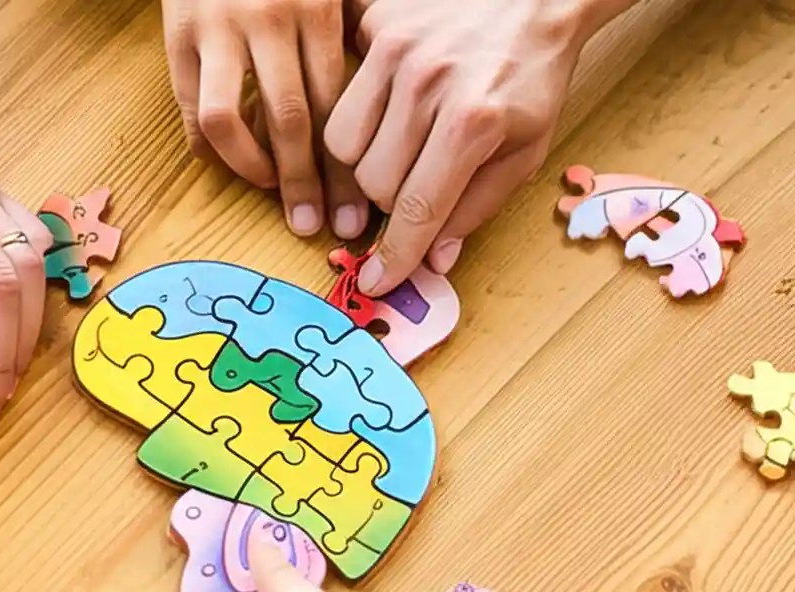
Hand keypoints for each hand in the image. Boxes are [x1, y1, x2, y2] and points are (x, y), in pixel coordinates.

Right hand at [162, 0, 367, 238]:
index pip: (338, 103)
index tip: (362, 209)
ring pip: (232, 121)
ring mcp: (217, 30)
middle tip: (321, 227)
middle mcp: (268, 19)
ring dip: (255, 169)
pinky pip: (191, 109)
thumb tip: (392, 104)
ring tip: (273, 193)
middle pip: (293, 122)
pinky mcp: (177, 37)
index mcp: (317, 6)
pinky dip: (210, 147)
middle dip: (310, 183)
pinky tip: (231, 163)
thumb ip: (356, 29)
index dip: (349, 164)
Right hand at [326, 0, 595, 294]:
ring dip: (366, 160)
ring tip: (398, 147)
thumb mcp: (524, 150)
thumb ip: (476, 207)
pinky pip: (341, 96)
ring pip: (343, 146)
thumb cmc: (531, 76)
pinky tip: (389, 105)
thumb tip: (433, 261)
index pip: (415, 210)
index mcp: (471, 122)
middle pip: (372, 182)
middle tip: (415, 182)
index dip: (394, 256)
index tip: (377, 282)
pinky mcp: (375, 27)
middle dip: (390, 198)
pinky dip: (359, 114)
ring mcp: (395, 52)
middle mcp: (427, 85)